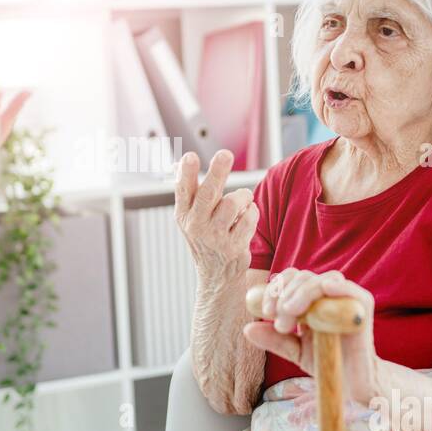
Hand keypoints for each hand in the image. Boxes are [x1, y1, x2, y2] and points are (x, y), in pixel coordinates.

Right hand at [174, 149, 258, 283]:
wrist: (216, 276)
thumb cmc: (205, 237)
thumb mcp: (190, 216)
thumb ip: (189, 190)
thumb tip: (179, 162)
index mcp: (184, 214)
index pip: (183, 190)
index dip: (186, 173)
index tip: (190, 156)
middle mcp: (196, 225)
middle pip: (208, 193)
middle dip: (217, 171)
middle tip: (225, 154)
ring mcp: (215, 238)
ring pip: (233, 203)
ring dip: (243, 195)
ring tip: (244, 198)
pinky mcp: (233, 247)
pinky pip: (249, 218)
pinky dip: (252, 211)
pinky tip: (248, 215)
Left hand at [242, 269, 378, 402]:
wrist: (354, 386)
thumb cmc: (327, 363)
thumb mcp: (295, 350)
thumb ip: (274, 339)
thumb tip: (248, 328)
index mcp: (312, 300)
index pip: (291, 280)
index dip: (275, 289)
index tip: (265, 311)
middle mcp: (328, 296)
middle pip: (302, 277)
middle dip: (284, 295)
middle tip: (278, 320)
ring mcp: (345, 299)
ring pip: (320, 280)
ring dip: (301, 294)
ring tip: (289, 317)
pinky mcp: (362, 308)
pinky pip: (348, 289)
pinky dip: (335, 287)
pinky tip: (324, 289)